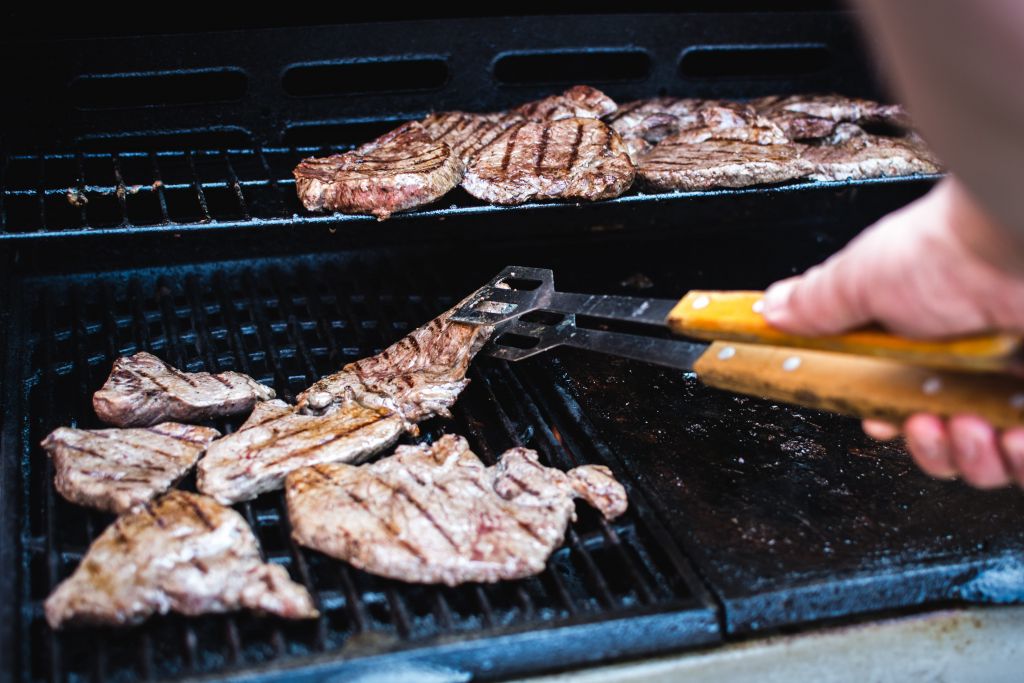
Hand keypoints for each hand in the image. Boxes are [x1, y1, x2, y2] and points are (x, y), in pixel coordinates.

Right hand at [762, 177, 1023, 487]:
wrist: (1011, 243)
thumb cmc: (947, 251)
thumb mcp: (861, 278)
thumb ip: (817, 304)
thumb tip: (771, 311)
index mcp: (924, 343)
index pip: (904, 408)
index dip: (894, 426)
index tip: (887, 422)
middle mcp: (972, 364)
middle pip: (945, 446)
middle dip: (931, 450)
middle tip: (925, 423)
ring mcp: (1011, 382)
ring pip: (989, 461)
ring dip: (971, 458)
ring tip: (967, 424)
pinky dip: (1018, 459)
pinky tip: (1012, 435)